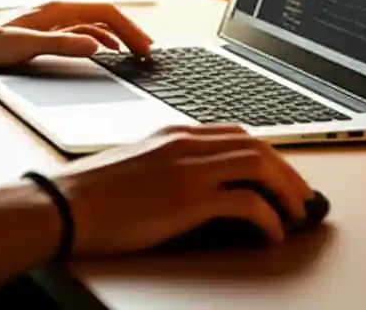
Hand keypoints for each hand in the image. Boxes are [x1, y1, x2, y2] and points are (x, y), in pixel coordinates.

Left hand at [0, 1, 154, 67]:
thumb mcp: (24, 45)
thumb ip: (60, 45)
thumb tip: (95, 45)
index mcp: (57, 9)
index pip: (104, 12)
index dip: (129, 28)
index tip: (145, 46)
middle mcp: (59, 11)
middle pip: (105, 17)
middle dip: (130, 32)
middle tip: (149, 52)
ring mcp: (54, 21)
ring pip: (97, 24)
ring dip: (119, 36)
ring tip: (136, 53)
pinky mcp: (48, 31)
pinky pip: (84, 32)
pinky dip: (102, 40)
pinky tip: (108, 52)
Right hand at [48, 124, 314, 252]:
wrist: (63, 205)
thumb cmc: (89, 193)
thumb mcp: (134, 164)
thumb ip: (165, 163)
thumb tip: (192, 186)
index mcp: (172, 132)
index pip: (235, 133)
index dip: (266, 154)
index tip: (280, 174)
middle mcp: (186, 143)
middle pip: (257, 145)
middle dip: (288, 172)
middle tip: (302, 196)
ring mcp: (189, 168)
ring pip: (261, 166)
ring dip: (287, 191)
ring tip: (297, 214)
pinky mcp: (190, 199)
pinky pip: (248, 203)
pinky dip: (270, 219)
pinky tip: (272, 234)